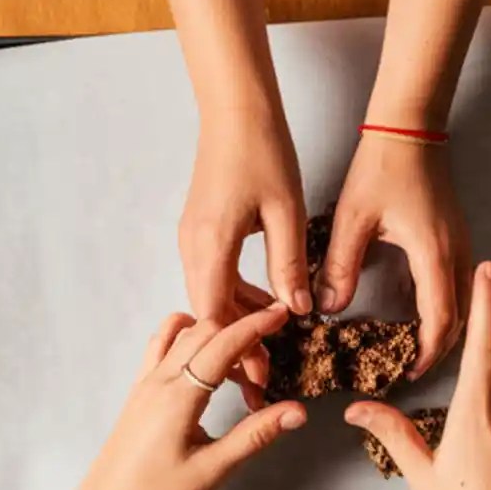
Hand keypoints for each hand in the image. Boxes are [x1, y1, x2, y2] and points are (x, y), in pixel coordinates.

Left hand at [75, 308, 306, 489]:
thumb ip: (255, 435)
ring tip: (241, 361)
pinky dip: (189, 342)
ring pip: (180, 333)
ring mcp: (145, 383)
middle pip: (203, 329)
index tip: (282, 313)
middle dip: (240, 329)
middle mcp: (158, 380)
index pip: (223, 343)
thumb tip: (297, 411)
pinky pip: (162, 348)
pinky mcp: (139, 393)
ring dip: (213, 333)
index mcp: (178, 396)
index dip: (256, 325)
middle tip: (270, 355)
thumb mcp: (212, 470)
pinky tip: (207, 369)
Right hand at [178, 114, 309, 405]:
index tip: (260, 376)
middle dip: (234, 348)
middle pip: (208, 314)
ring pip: (211, 296)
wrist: (236, 109)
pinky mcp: (202, 229)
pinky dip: (236, 297)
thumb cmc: (262, 152)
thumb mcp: (286, 212)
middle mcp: (192, 246)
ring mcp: (193, 238)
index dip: (236, 351)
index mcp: (210, 246)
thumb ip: (289, 264)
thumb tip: (298, 310)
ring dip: (237, 323)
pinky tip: (266, 306)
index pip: (214, 317)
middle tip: (264, 379)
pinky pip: (215, 276)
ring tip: (268, 351)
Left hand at [318, 137, 472, 378]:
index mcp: (432, 254)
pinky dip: (447, 304)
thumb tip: (328, 307)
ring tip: (417, 345)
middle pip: (462, 318)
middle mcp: (456, 253)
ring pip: (465, 302)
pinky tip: (420, 308)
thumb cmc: (383, 166)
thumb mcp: (352, 218)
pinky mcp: (456, 235)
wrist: (409, 127)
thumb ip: (340, 265)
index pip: (440, 320)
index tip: (408, 371)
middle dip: (440, 348)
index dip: (427, 353)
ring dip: (446, 327)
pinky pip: (460, 282)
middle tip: (411, 367)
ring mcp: (461, 243)